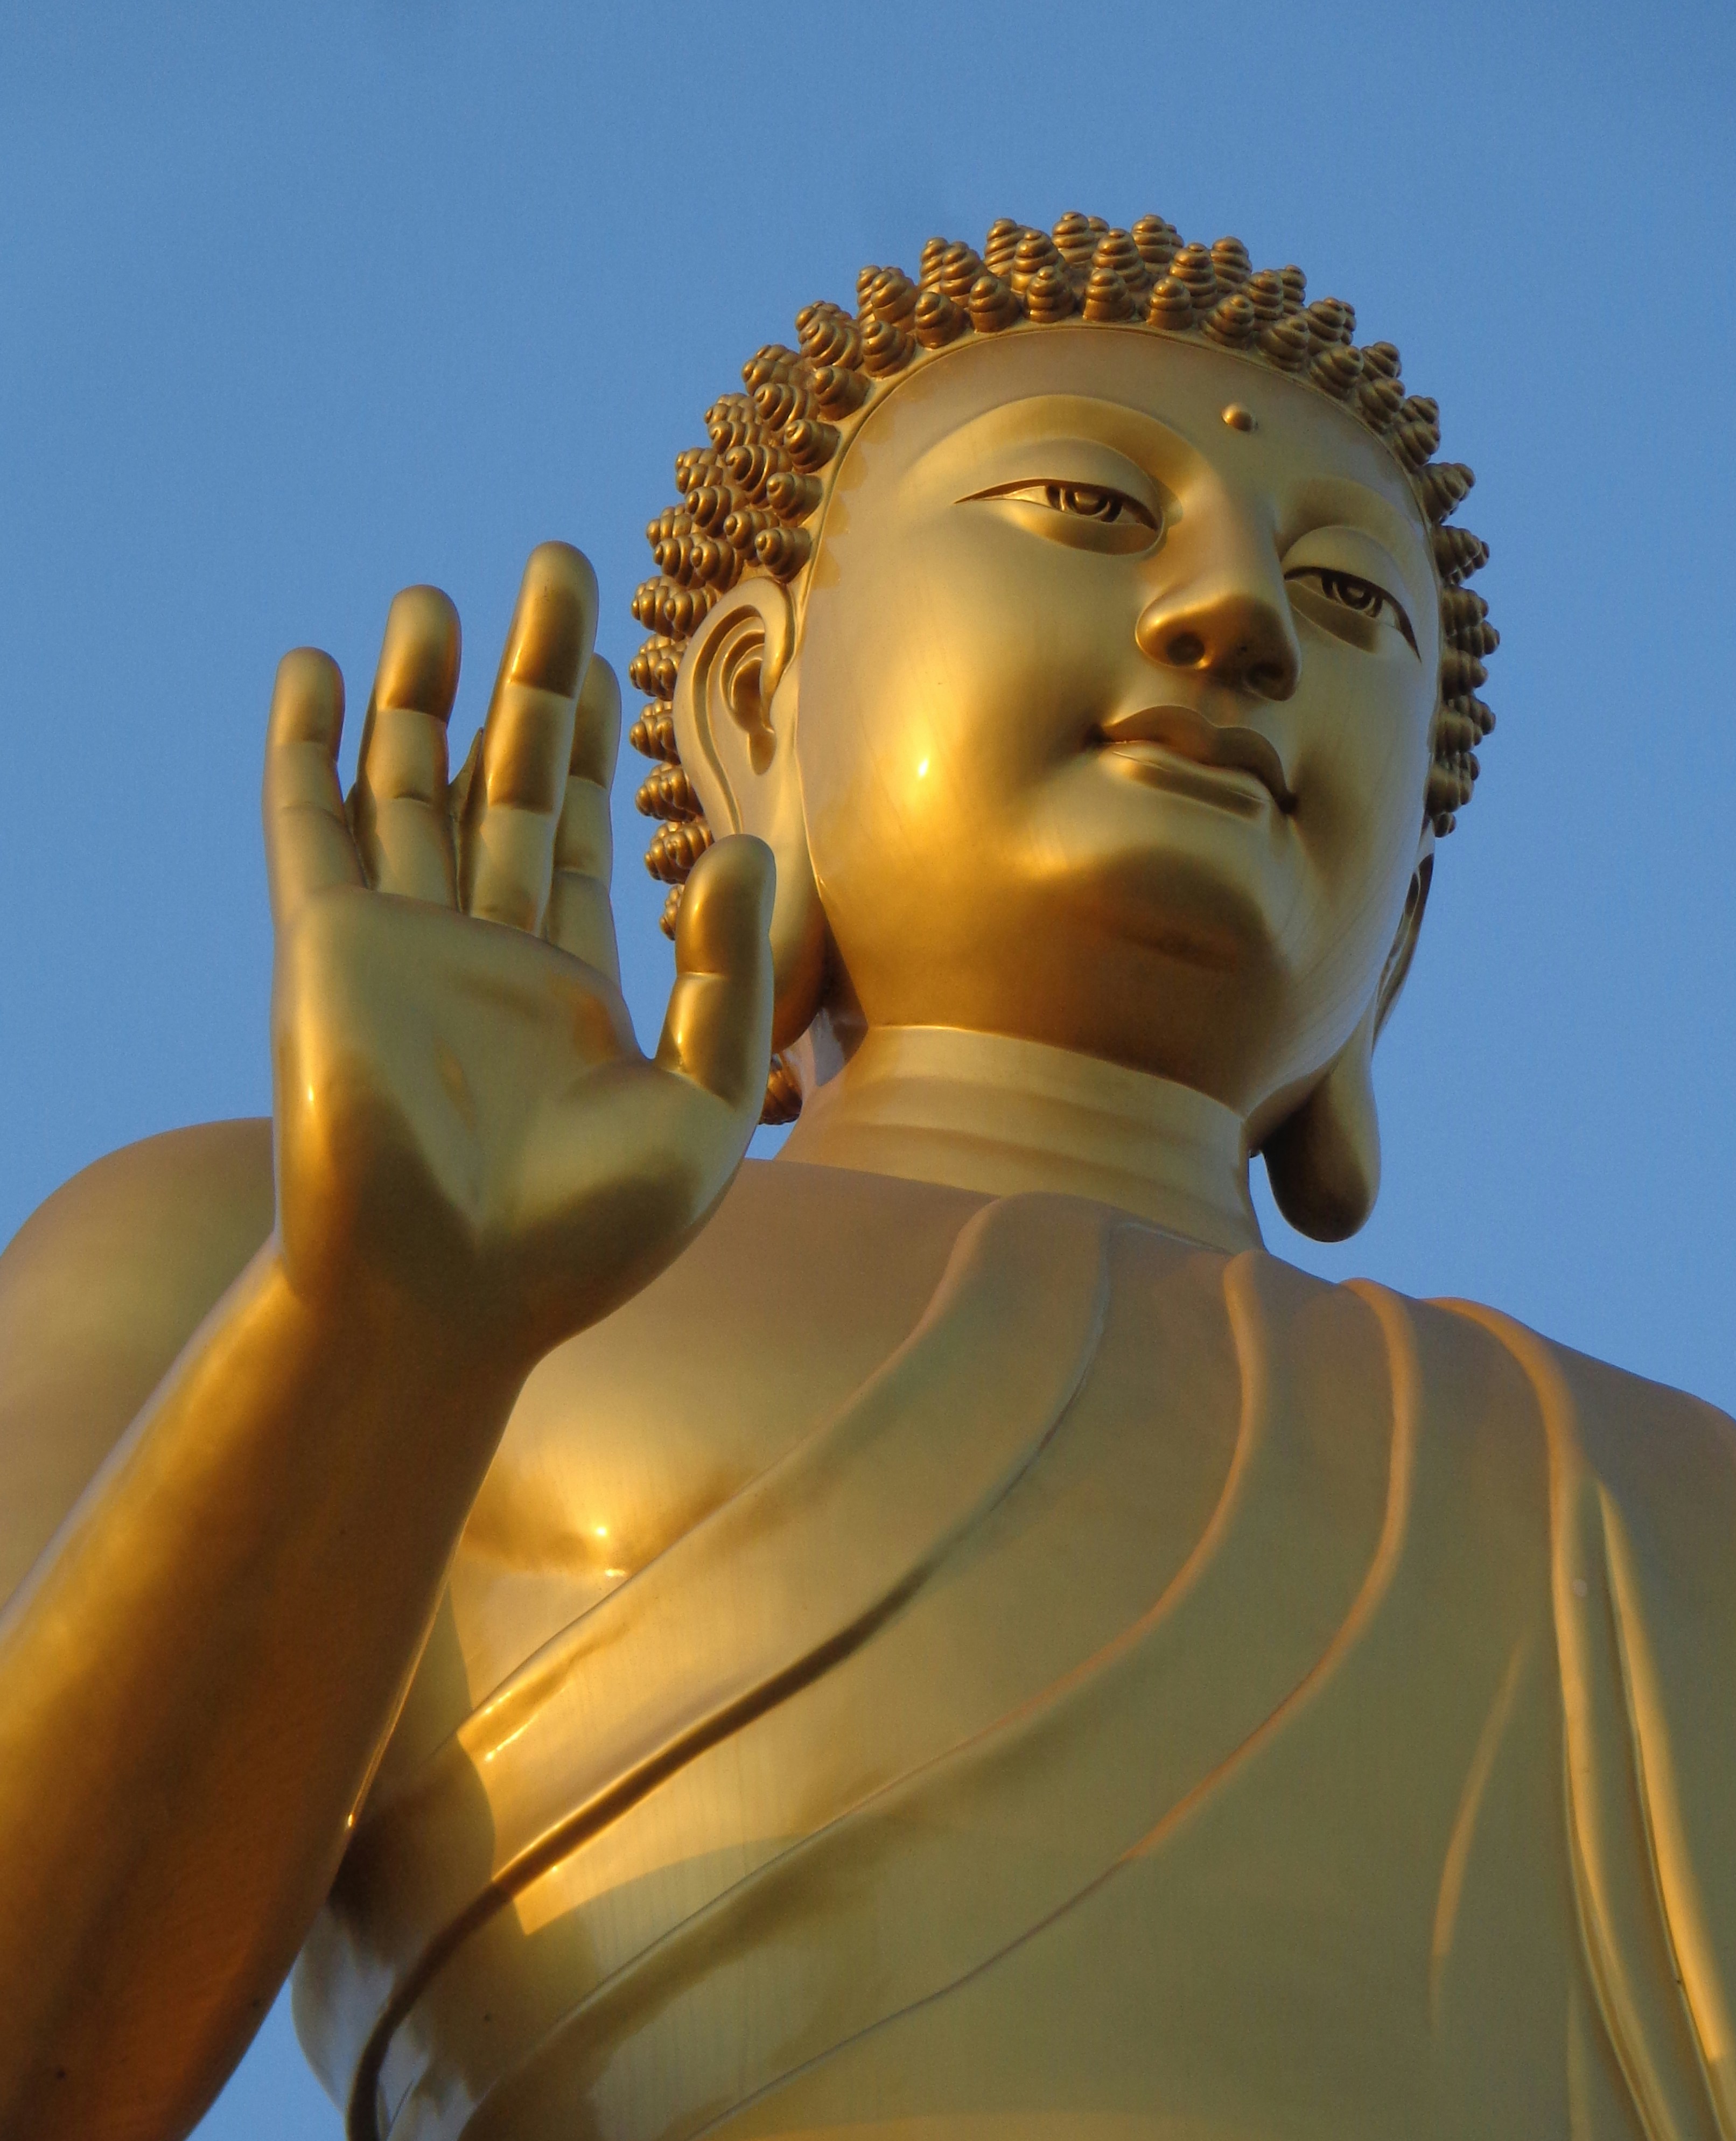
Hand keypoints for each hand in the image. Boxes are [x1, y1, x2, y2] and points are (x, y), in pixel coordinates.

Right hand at [261, 544, 773, 1369]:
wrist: (452, 1304)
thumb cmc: (581, 1242)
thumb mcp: (703, 1109)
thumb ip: (730, 977)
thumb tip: (748, 841)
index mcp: (567, 988)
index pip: (575, 832)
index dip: (588, 741)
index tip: (605, 652)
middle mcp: (481, 952)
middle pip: (505, 778)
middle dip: (532, 673)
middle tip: (558, 563)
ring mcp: (400, 945)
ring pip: (409, 784)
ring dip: (424, 691)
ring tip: (440, 594)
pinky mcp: (327, 948)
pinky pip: (309, 825)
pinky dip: (309, 745)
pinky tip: (318, 669)